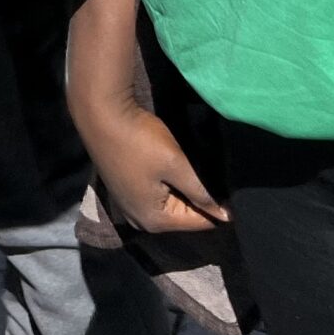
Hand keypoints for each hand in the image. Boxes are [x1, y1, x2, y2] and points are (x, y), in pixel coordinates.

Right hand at [80, 104, 229, 235]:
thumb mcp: (176, 165)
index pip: (200, 221)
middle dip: (201, 197)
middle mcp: (140, 220)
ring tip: (198, 169)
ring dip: (185, 189)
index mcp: (154, 220)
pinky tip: (175, 166)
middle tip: (217, 174)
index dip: (220, 206)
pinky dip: (169, 184)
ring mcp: (129, 206)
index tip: (233, 186)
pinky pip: (157, 194)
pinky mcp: (124, 189)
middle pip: (184, 214)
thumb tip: (226, 216)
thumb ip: (202, 193)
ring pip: (171, 203)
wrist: (100, 113)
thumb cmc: (139, 140)